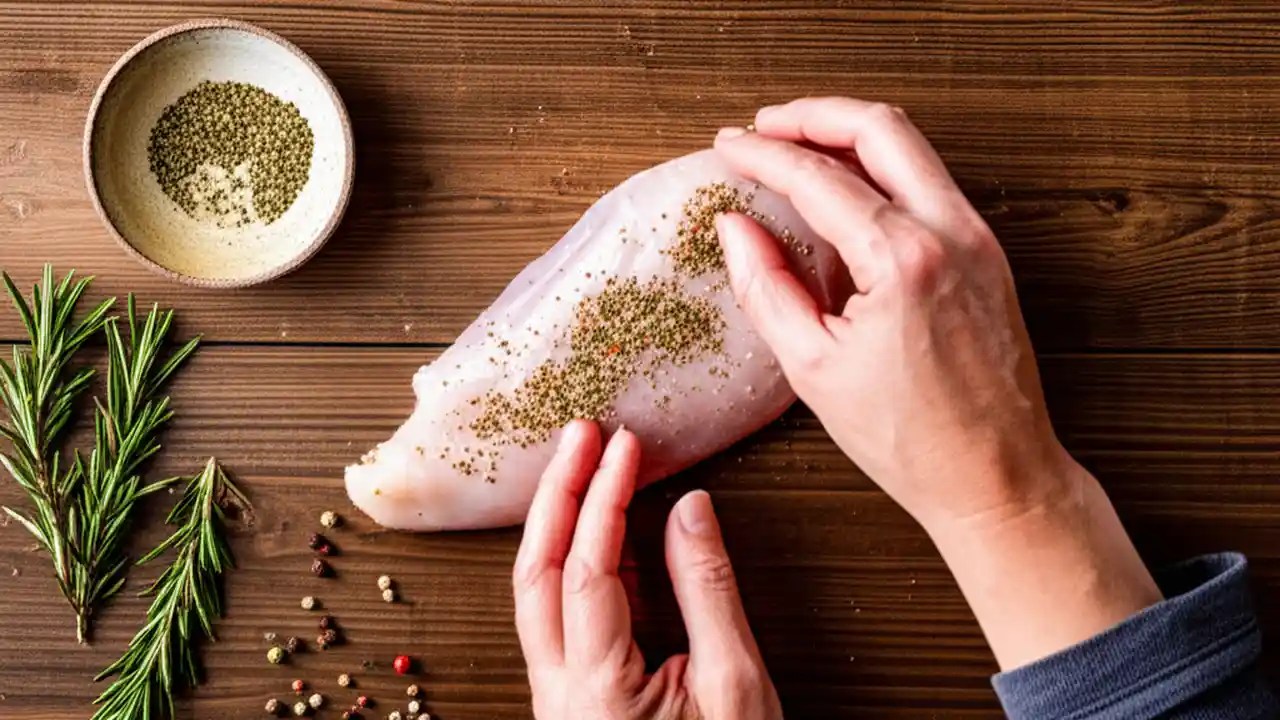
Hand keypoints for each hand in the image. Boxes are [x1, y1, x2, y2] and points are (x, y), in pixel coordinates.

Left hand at [513, 420, 781, 719]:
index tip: (625, 445)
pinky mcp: (571, 698)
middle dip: (556, 495)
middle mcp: (558, 694)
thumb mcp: (736, 687)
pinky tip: (593, 528)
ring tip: (581, 466)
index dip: (604, 497)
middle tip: (580, 435)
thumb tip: (690, 508)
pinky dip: (569, 560)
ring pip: (534, 595)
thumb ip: (708, 592)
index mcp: (596, 693)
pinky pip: (554, 615)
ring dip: (556, 523)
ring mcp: (557, 699)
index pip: (587, 569)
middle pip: (534, 574)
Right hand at [716, 97, 1055, 530]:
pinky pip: (930, 182)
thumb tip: (735, 227)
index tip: (727, 147)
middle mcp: (951, 233)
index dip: (763, 154)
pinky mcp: (988, 254)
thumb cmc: (910, 439)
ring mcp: (978, 239)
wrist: (997, 476)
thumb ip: (766, 286)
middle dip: (813, 115)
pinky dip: (882, 168)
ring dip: (850, 134)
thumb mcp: (813, 368)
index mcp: (903, 261)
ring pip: (911, 147)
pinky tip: (847, 189)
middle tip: (764, 126)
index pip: (818, 177)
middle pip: (878, 129)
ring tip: (797, 146)